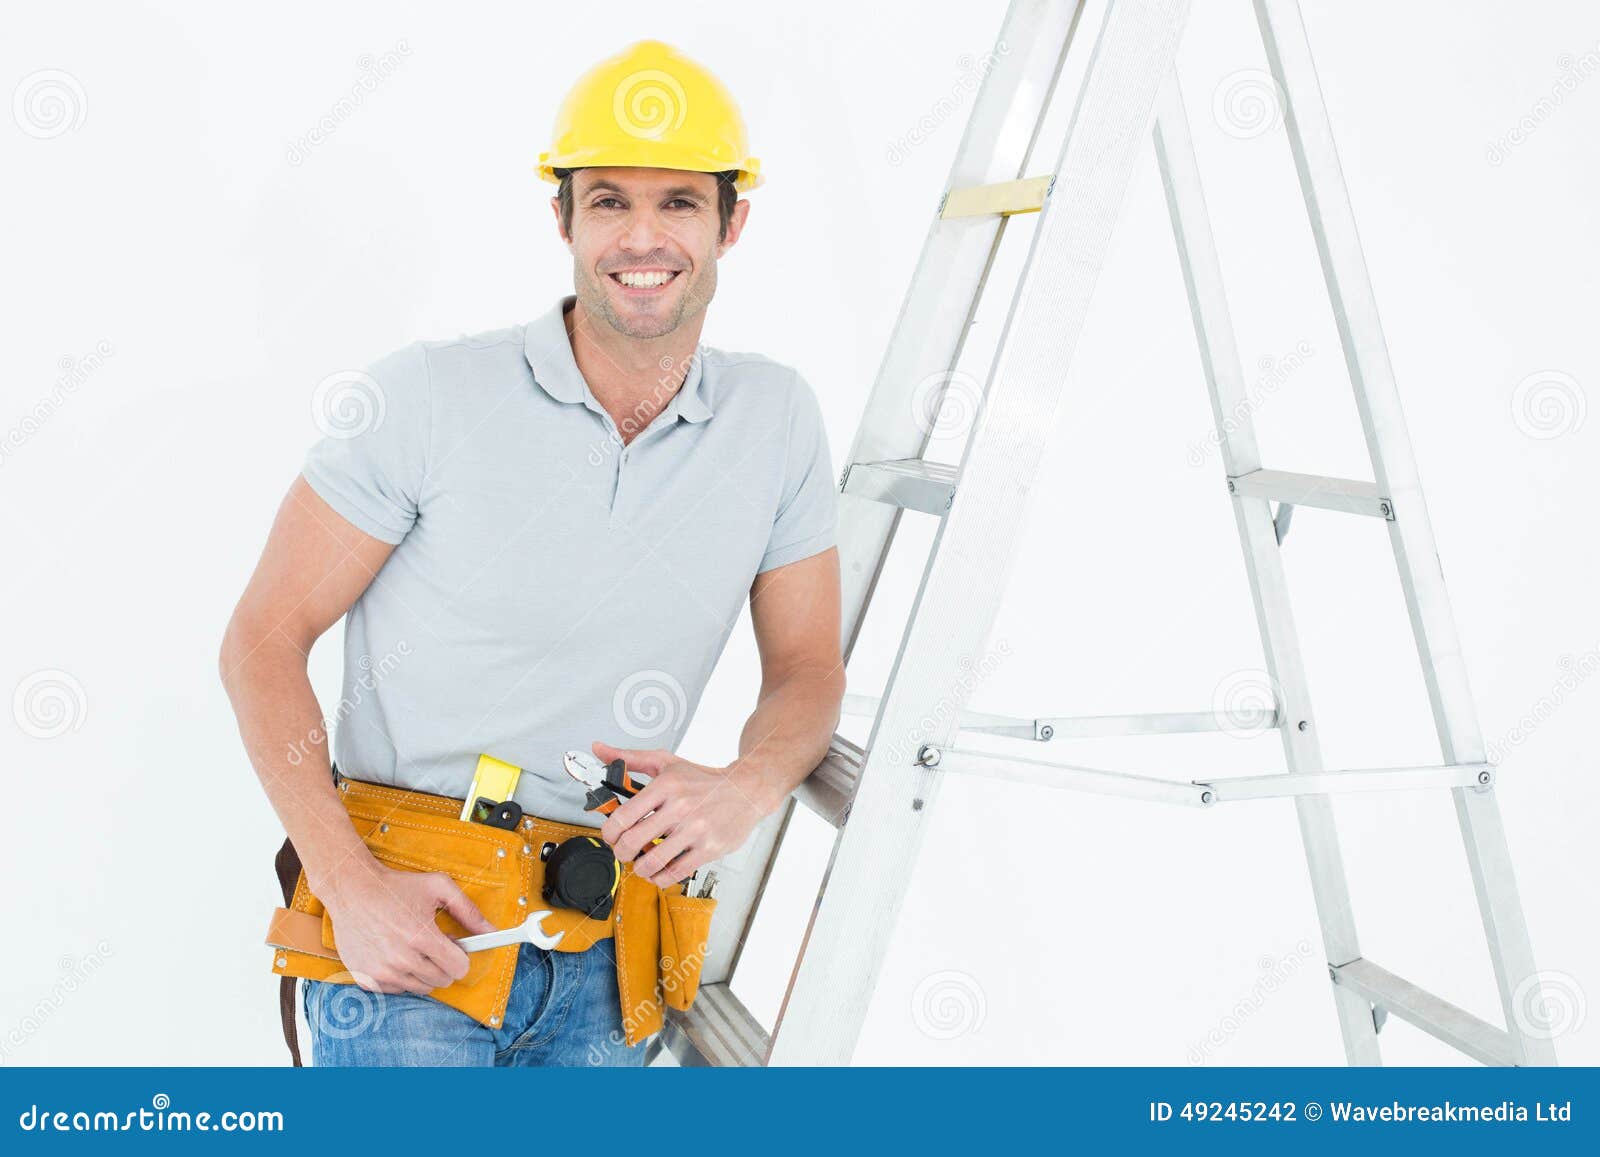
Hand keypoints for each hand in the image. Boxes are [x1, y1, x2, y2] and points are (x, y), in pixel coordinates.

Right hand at [318, 852, 494, 995]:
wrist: (352, 890)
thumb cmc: (397, 886)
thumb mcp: (439, 887)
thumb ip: (468, 910)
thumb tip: (491, 931)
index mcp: (421, 937)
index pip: (458, 968)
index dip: (461, 957)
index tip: (455, 946)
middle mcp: (400, 959)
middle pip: (441, 981)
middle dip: (443, 963)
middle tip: (432, 943)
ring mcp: (381, 972)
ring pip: (421, 988)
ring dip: (423, 971)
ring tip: (413, 947)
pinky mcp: (366, 978)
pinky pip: (397, 990)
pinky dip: (402, 977)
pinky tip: (396, 954)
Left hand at [592, 740, 773, 887]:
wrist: (746, 789)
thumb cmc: (704, 779)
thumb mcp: (667, 762)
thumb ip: (630, 758)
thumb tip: (599, 750)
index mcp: (667, 785)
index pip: (623, 816)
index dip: (609, 832)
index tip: (611, 835)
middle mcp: (681, 806)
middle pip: (633, 842)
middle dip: (621, 852)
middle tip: (624, 851)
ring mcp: (696, 829)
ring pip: (652, 862)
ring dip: (639, 868)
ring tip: (641, 863)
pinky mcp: (709, 848)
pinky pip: (675, 873)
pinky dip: (660, 878)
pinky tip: (660, 870)